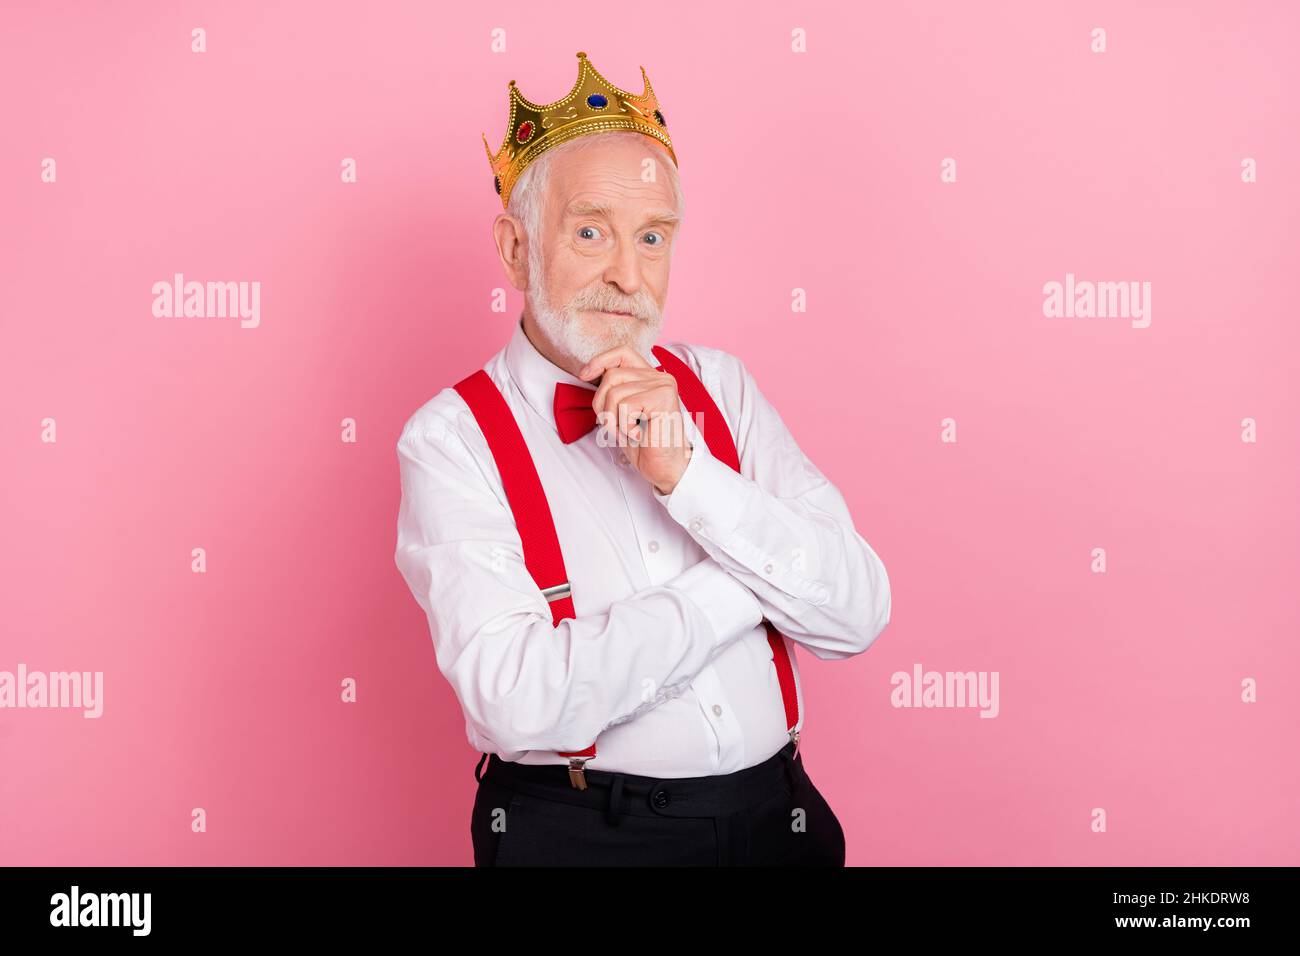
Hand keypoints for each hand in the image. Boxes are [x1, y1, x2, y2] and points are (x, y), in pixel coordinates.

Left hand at [578, 345, 692, 494]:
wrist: (665, 468)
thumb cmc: (644, 444)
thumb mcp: (621, 413)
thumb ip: (612, 390)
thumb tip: (587, 373)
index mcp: (650, 377)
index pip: (622, 352)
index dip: (600, 361)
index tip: (584, 376)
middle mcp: (660, 377)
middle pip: (611, 376)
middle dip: (601, 404)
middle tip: (614, 427)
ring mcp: (663, 385)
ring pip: (615, 392)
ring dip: (612, 420)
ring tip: (627, 433)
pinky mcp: (663, 398)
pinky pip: (625, 405)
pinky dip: (624, 426)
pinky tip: (638, 435)